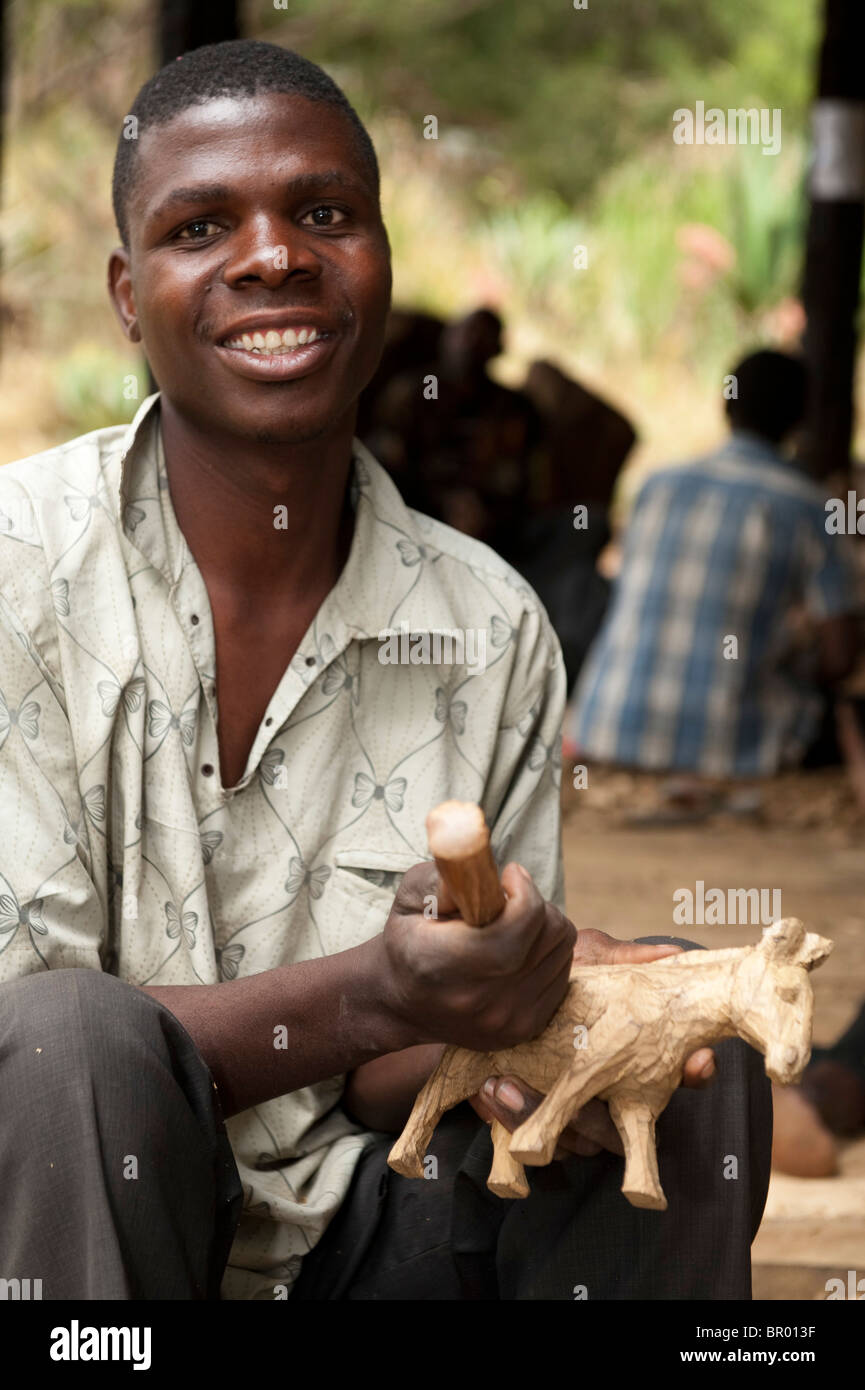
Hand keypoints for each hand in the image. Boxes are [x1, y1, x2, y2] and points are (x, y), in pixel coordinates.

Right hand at [380, 860, 575, 1051]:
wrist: (403, 1004)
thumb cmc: (408, 940)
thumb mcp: (411, 897)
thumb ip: (446, 875)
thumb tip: (484, 871)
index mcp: (448, 964)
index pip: (522, 920)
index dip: (524, 889)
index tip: (507, 876)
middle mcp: (483, 1000)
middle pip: (549, 931)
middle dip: (533, 903)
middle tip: (506, 901)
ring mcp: (510, 1020)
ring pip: (562, 947)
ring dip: (542, 926)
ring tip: (510, 926)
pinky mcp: (528, 1028)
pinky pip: (563, 971)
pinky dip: (546, 952)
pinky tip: (517, 952)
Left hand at [468, 929, 716, 1157]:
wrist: (480, 995)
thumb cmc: (544, 978)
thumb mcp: (583, 959)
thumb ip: (621, 961)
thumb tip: (675, 955)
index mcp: (629, 1059)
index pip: (678, 1073)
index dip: (696, 1071)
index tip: (700, 1060)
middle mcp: (605, 1096)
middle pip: (621, 1133)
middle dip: (595, 1119)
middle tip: (571, 1095)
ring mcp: (566, 1115)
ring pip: (572, 1143)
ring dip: (539, 1116)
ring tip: (506, 1083)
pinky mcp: (523, 1125)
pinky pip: (525, 1143)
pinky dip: (506, 1118)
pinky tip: (488, 1088)